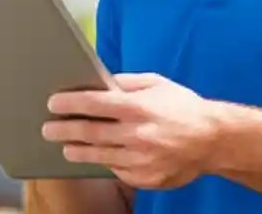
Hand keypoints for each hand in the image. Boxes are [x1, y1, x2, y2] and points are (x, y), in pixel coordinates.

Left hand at [41, 72, 219, 189]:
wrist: (214, 139)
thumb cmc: (183, 107)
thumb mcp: (157, 83)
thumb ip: (127, 82)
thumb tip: (99, 83)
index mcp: (139, 107)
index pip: (94, 104)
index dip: (70, 103)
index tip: (52, 103)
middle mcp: (138, 134)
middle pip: (90, 133)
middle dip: (64, 130)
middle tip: (47, 129)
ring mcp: (142, 159)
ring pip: (100, 156)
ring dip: (78, 151)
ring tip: (65, 147)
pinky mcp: (147, 178)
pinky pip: (118, 171)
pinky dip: (106, 163)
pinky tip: (98, 157)